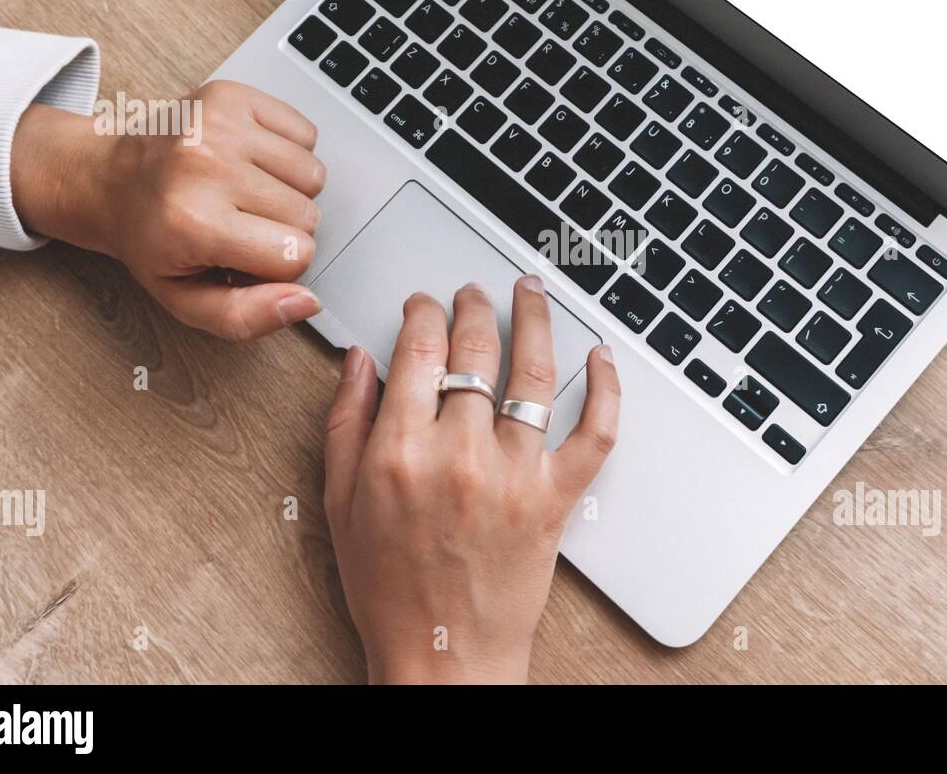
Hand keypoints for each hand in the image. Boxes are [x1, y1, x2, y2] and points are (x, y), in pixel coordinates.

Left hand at [11, 79, 325, 339]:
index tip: (242, 254)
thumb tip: (308, 301)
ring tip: (245, 191)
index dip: (277, 265)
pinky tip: (251, 161)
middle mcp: (208, 167)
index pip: (296, 256)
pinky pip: (306, 133)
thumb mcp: (185, 299)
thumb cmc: (148, 239)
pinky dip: (288, 151)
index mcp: (195, 223)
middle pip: (308, 215)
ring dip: (289, 189)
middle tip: (239, 222)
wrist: (104, 177)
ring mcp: (220, 125)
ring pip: (314, 174)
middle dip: (282, 228)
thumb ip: (248, 317)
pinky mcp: (231, 97)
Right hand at [323, 276, 619, 683]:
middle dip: (473, 306)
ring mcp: (514, 475)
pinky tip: (600, 357)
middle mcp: (460, 455)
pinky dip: (605, 390)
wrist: (444, 655)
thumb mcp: (341, 501)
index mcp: (400, 451)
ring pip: (535, 374)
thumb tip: (359, 357)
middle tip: (473, 291)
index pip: (419, 350)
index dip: (423, 312)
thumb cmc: (390, 588)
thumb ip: (345, 421)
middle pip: (476, 350)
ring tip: (531, 293)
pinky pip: (594, 434)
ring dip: (535, 320)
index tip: (424, 304)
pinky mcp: (555, 499)